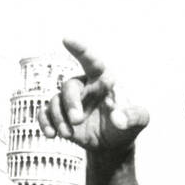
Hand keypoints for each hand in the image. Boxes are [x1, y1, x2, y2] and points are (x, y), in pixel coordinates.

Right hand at [38, 38, 148, 154]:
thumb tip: (118, 119)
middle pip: (69, 86)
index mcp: (102, 80)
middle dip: (70, 104)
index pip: (91, 61)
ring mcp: (70, 102)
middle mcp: (84, 87)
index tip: (66, 39)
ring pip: (55, 100)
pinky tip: (52, 135)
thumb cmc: (126, 125)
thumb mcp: (138, 121)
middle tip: (77, 121)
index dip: (79, 49)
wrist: (112, 145)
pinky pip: (45, 113)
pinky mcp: (60, 116)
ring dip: (58, 117)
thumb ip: (133, 117)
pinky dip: (45, 123)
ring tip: (67, 134)